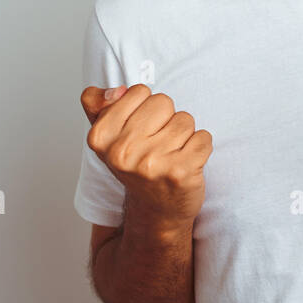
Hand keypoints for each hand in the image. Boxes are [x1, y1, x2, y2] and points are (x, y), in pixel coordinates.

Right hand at [80, 83, 213, 228]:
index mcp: (101, 137)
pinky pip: (204, 137)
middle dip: (165, 119)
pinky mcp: (180, 172)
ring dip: (183, 135)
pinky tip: (186, 163)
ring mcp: (151, 164)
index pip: (139, 91)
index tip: (138, 131)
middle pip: (163, 102)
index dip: (144, 107)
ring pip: (185, 119)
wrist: (156, 211)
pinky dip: (200, 147)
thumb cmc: (136, 166)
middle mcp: (122, 152)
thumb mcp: (108, 135)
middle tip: (157, 145)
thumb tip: (118, 90)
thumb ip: (99, 104)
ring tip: (171, 155)